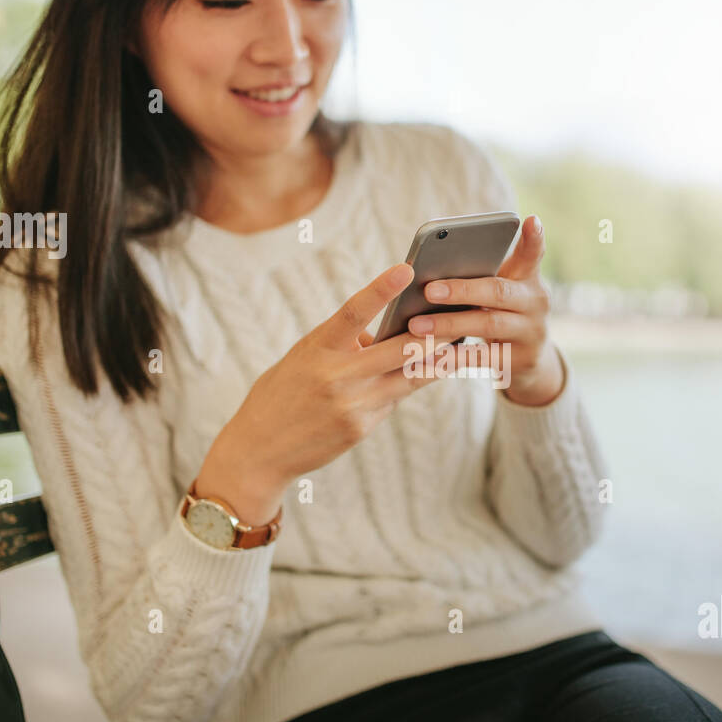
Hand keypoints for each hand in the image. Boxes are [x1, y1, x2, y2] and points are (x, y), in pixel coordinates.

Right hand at [196, 262, 463, 522]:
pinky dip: (410, 383)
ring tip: (463, 345)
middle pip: (398, 348)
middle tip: (461, 314)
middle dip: (433, 333)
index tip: (407, 268)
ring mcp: (351, 404)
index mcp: (316, 348)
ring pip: (409, 376)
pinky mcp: (361, 427)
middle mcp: (336, 375)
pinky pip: (394, 399)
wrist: (258, 452)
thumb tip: (383, 336)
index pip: (353, 311)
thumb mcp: (302, 359)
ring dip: (438, 361)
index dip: (381, 288)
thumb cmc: (280, 395)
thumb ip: (340, 344)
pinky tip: (430, 372)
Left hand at [405, 214, 564, 405]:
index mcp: (528, 278)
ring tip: (415, 326)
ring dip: (449, 324)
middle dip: (462, 290)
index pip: (533, 254)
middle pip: (499, 292)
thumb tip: (432, 263)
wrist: (528, 358)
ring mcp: (530, 332)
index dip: (534, 239)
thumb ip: (482, 273)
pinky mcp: (518, 361)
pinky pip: (480, 358)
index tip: (531, 220)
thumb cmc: (502, 311)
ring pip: (488, 325)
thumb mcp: (502, 288)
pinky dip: (451, 358)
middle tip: (428, 290)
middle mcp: (535, 302)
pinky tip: (425, 357)